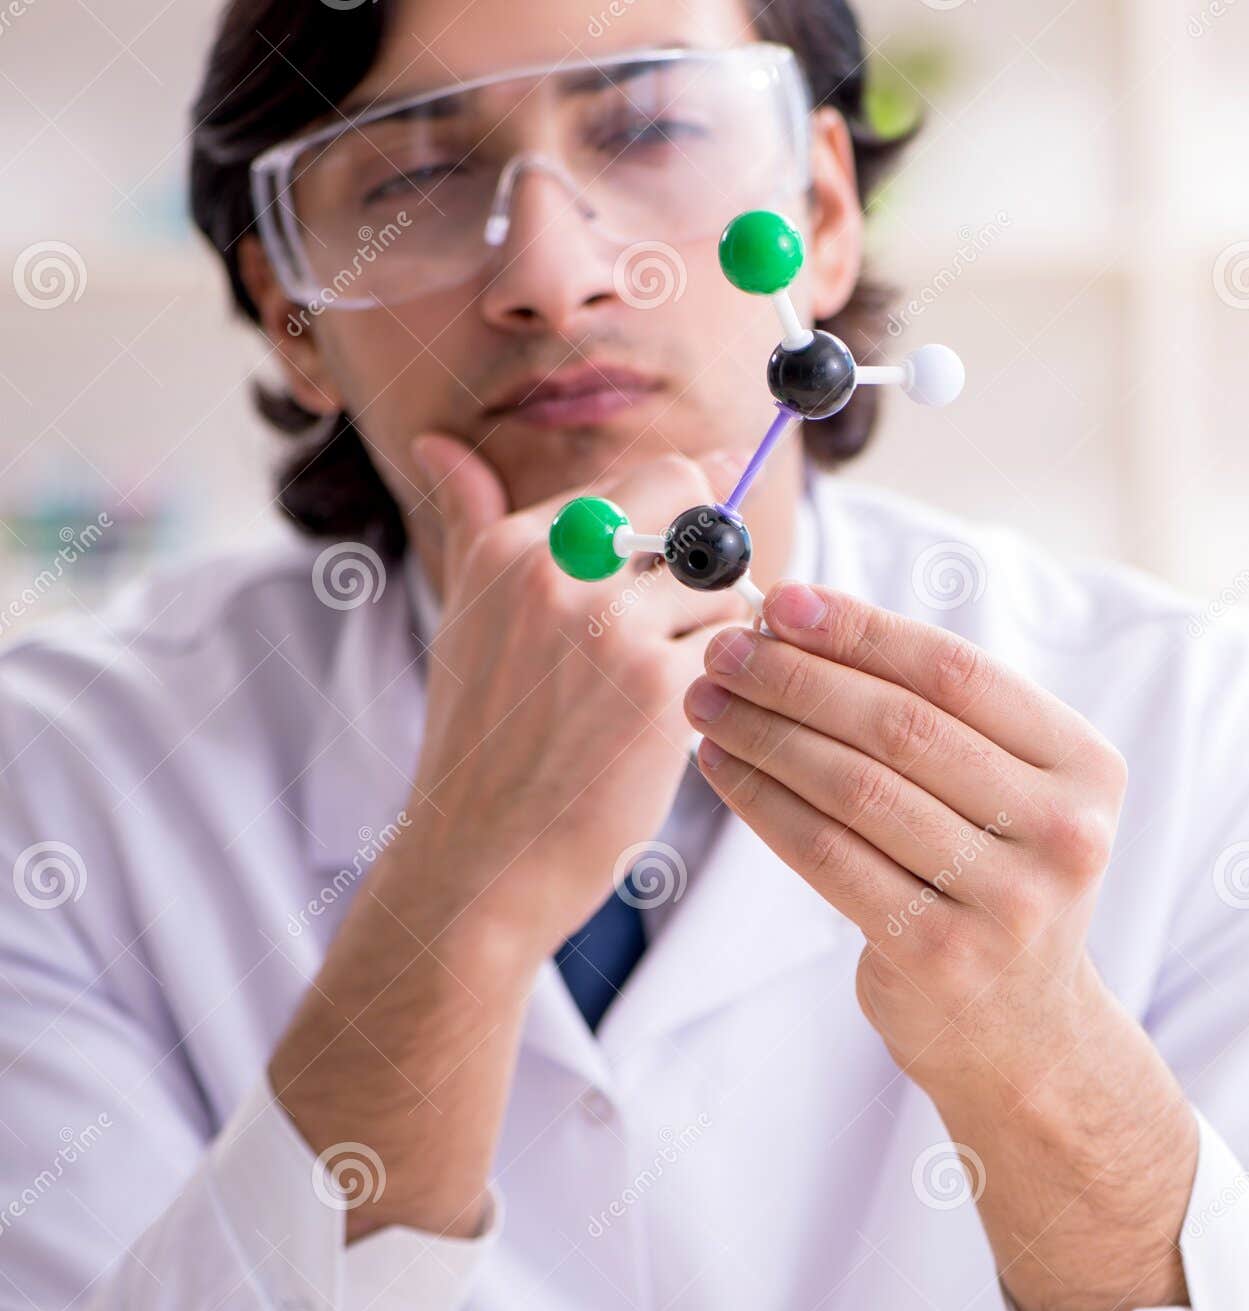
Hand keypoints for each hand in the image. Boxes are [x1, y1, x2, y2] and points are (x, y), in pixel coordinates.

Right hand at [271, 440, 746, 1244]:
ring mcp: (611, 631)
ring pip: (731, 587)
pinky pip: (739, 654)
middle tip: (693, 620)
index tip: (694, 557)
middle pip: (701, 515)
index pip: (652, 481)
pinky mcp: (659, 693)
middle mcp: (560, 572)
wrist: (481, 859)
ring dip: (726, 633)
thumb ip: (469, 517)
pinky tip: (690, 720)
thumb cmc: (482, 739)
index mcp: (514, 546)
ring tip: (678, 684)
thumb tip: (437, 439)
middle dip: (715, 563)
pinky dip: (731, 685)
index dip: (690, 520)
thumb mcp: (464, 614)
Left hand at [684, 579, 1125, 1085]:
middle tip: (726, 650)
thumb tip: (802, 622)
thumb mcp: (1007, 794)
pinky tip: (722, 769)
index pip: (957, 673)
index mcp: (1085, 767)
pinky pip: (828, 856)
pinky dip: (764, 803)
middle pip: (901, 727)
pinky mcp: (940, 953)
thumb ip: (937, 717)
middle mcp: (1062, 831)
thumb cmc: (991, 881)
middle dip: (798, 677)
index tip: (783, 603)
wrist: (1020, 1030)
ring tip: (708, 703)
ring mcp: (1007, 900)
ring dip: (767, 735)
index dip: (861, 631)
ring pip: (856, 788)